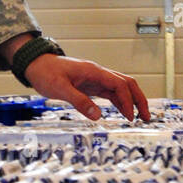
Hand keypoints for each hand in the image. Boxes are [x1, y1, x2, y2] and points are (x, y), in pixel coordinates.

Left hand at [23, 53, 150, 123]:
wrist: (36, 65)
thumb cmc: (46, 73)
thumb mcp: (60, 89)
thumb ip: (78, 101)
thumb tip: (97, 116)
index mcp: (94, 72)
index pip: (119, 84)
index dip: (128, 101)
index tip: (131, 117)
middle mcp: (98, 74)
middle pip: (127, 83)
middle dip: (139, 99)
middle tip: (146, 117)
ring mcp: (96, 79)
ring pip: (121, 88)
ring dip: (131, 101)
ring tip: (139, 118)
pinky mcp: (91, 85)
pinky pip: (111, 93)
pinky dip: (120, 102)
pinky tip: (124, 112)